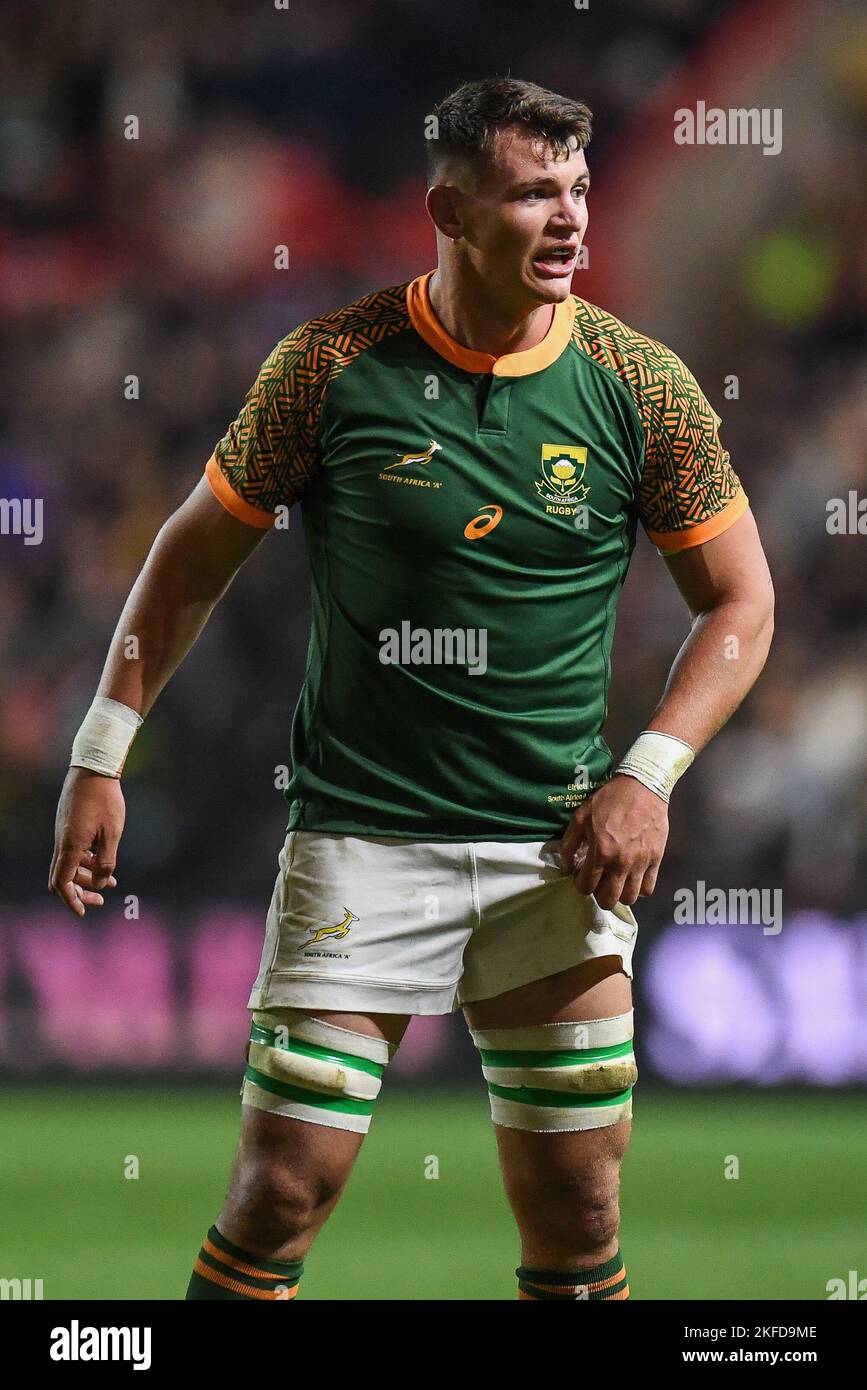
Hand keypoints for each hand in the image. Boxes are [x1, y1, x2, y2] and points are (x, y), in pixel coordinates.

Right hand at [48, 767, 124, 916]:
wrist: (93, 769)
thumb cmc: (105, 800)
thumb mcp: (113, 833)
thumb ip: (106, 861)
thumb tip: (100, 883)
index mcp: (70, 847)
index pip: (62, 883)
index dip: (71, 901)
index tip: (83, 913)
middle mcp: (62, 842)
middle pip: (63, 878)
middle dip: (80, 892)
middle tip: (101, 901)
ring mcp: (63, 834)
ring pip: (68, 865)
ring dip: (85, 876)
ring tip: (109, 882)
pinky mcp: (68, 826)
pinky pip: (72, 852)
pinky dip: (85, 862)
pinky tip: (102, 862)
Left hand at [559, 774, 668, 909]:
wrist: (643, 787)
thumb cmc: (609, 800)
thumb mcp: (581, 816)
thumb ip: (569, 844)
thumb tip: (567, 867)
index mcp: (600, 852)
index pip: (586, 887)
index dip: (581, 884)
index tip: (582, 875)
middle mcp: (621, 863)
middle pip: (608, 900)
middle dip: (599, 895)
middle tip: (599, 881)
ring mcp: (640, 863)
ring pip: (630, 898)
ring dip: (620, 893)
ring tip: (616, 880)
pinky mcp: (656, 860)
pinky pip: (649, 888)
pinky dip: (640, 887)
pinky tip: (633, 876)